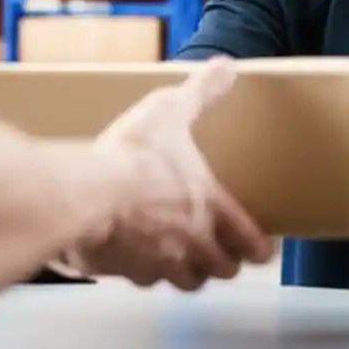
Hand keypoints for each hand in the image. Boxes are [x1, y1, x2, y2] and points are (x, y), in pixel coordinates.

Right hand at [63, 57, 274, 289]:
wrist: (86, 196)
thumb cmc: (135, 156)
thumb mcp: (170, 111)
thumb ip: (200, 92)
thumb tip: (227, 66)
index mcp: (211, 208)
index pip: (253, 244)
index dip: (261, 249)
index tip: (262, 247)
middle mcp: (192, 244)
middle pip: (222, 270)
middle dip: (224, 263)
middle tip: (220, 250)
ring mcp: (159, 264)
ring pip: (187, 282)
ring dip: (189, 273)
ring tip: (182, 258)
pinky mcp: (125, 273)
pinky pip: (142, 280)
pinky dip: (143, 271)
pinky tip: (135, 257)